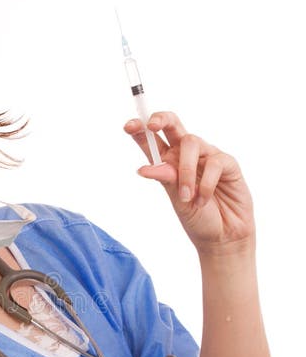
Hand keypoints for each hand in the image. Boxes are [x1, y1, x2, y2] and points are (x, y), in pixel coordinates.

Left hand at [123, 111, 254, 254]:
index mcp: (169, 162)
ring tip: (186, 197)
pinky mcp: (228, 164)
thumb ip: (165, 179)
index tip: (128, 127)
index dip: (140, 129)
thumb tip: (144, 167)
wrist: (222, 237)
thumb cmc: (198, 218)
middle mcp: (187, 155)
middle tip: (152, 125)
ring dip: (186, 171)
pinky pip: (215, 162)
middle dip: (161, 119)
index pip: (153, 140)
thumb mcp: (176, 200)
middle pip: (173, 125)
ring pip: (192, 143)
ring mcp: (208, 157)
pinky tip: (203, 200)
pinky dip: (206, 184)